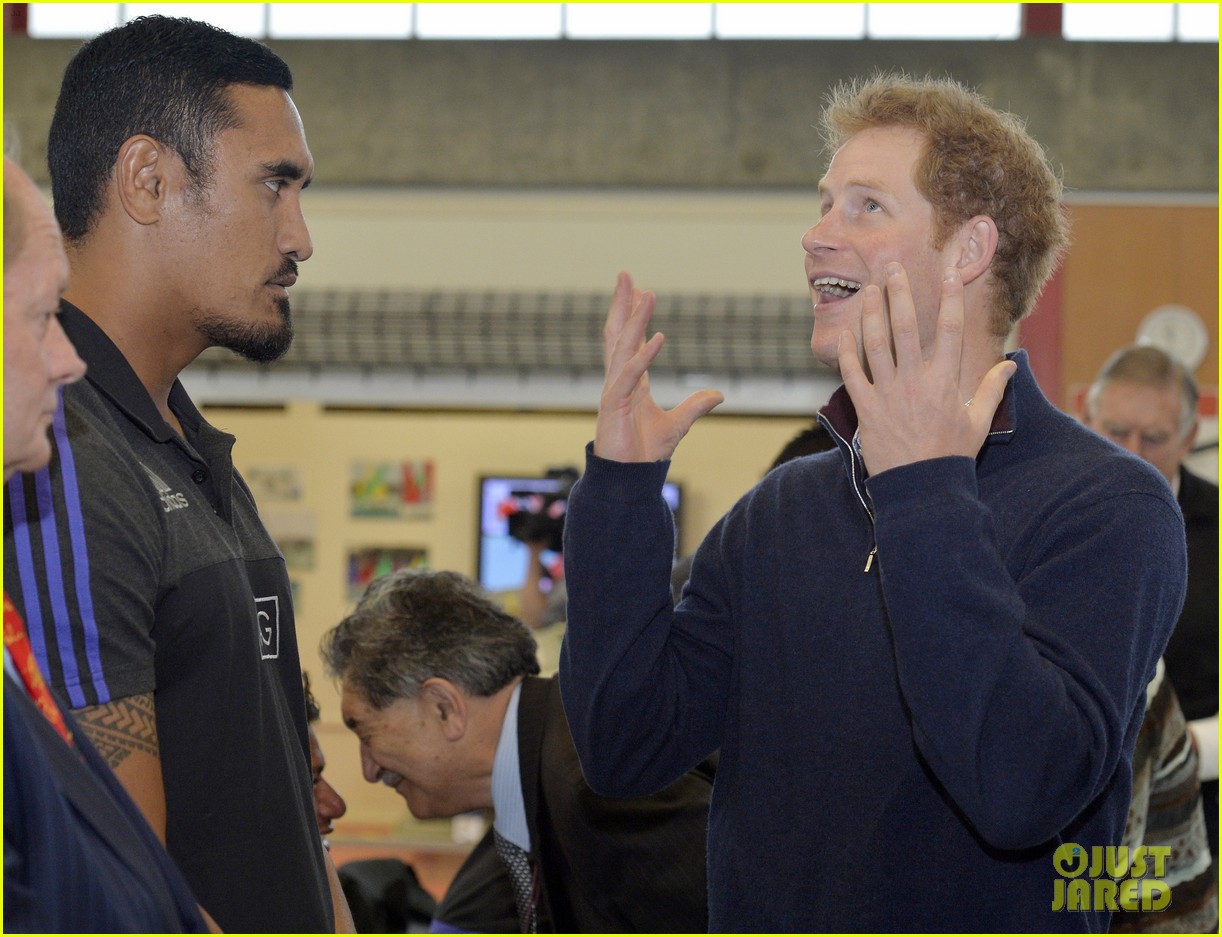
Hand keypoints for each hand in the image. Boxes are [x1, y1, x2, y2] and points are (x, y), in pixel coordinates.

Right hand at [594, 272, 723, 462]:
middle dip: (622, 303)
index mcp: (630, 382)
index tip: (638, 290)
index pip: (629, 340)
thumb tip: (718, 394)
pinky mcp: (613, 405)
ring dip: (634, 319)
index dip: (633, 315)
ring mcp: (613, 391)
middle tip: (625, 274)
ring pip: (622, 347)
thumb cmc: (644, 453)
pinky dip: (643, 356)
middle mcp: (618, 381)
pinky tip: (657, 337)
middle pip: (618, 334)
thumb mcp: (678, 424)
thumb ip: (696, 406)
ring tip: (644, 293)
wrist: (630, 479)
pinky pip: (629, 375)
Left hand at [837, 262, 1015, 476]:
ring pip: (877, 344)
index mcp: (945, 381)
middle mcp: (916, 382)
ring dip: (872, 314)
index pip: (950, 330)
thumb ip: (992, 389)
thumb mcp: (978, 422)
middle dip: (900, 293)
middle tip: (893, 267)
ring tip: (870, 290)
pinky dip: (847, 354)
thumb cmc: (951, 455)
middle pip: (907, 327)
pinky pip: (853, 375)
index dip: (950, 299)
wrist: (921, 488)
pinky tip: (845, 334)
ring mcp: (888, 394)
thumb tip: (1008, 363)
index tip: (949, 273)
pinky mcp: (866, 409)